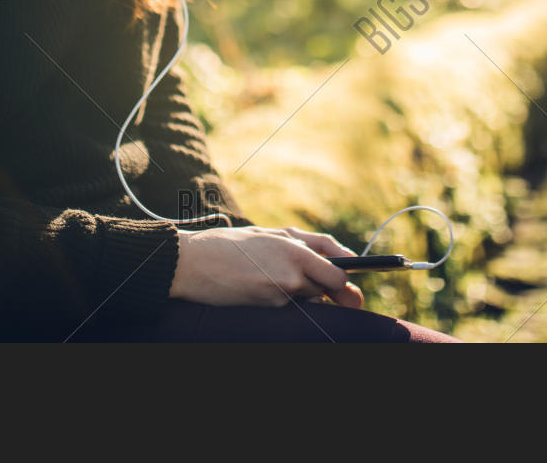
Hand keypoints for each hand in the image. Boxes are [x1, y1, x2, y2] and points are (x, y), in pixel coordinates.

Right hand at [169, 225, 363, 309]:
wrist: (192, 262)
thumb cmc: (225, 247)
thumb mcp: (264, 235)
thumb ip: (294, 246)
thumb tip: (323, 263)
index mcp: (292, 240)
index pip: (336, 257)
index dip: (349, 270)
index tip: (354, 280)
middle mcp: (294, 259)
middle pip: (332, 282)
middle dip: (336, 293)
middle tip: (336, 300)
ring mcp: (285, 283)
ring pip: (312, 298)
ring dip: (305, 298)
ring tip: (276, 287)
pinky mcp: (273, 302)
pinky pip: (291, 309)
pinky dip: (285, 306)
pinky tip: (262, 294)